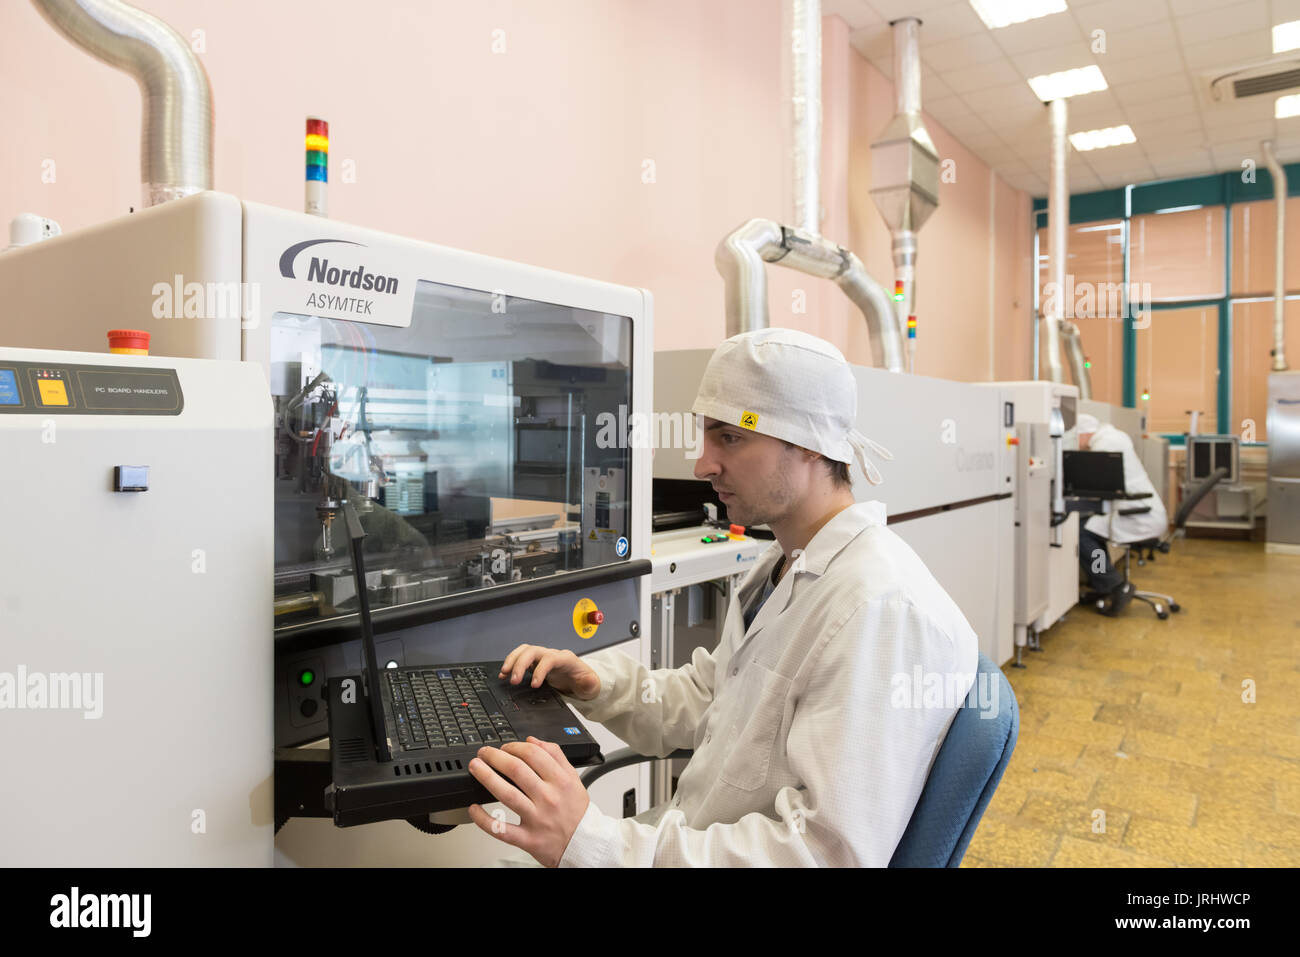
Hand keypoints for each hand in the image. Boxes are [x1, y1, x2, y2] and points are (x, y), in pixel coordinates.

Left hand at [467, 737, 590, 867]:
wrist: (584, 844)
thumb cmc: (576, 812)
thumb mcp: (573, 778)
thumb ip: (555, 755)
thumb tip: (532, 740)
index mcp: (560, 781)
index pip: (533, 754)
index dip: (514, 746)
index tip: (505, 747)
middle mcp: (548, 798)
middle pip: (516, 770)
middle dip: (495, 757)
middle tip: (484, 753)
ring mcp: (537, 819)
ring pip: (507, 794)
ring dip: (486, 777)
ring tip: (475, 767)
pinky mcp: (527, 839)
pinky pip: (501, 829)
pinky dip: (484, 819)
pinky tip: (474, 808)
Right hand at [499, 644, 599, 700]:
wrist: (581, 680)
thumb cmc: (584, 681)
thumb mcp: (591, 685)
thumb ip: (590, 683)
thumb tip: (589, 680)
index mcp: (565, 659)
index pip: (549, 658)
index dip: (540, 670)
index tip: (534, 684)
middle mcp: (552, 655)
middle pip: (533, 651)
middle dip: (521, 664)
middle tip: (514, 680)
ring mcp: (543, 658)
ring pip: (524, 651)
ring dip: (512, 660)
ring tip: (504, 674)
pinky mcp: (535, 663)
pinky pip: (520, 658)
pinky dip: (511, 664)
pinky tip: (504, 674)